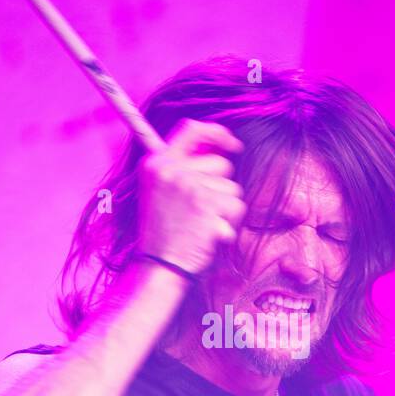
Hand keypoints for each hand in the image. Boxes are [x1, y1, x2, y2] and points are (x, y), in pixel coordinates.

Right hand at [136, 119, 245, 274]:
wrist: (160, 266)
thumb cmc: (163, 232)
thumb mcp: (159, 191)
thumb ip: (181, 167)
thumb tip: (218, 148)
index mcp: (157, 163)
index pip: (192, 129)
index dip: (217, 134)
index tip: (232, 145)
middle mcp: (172, 170)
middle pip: (221, 164)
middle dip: (220, 187)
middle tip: (200, 211)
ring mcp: (190, 187)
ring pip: (232, 188)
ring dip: (225, 209)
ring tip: (203, 224)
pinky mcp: (208, 206)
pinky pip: (236, 207)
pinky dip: (230, 223)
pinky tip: (210, 234)